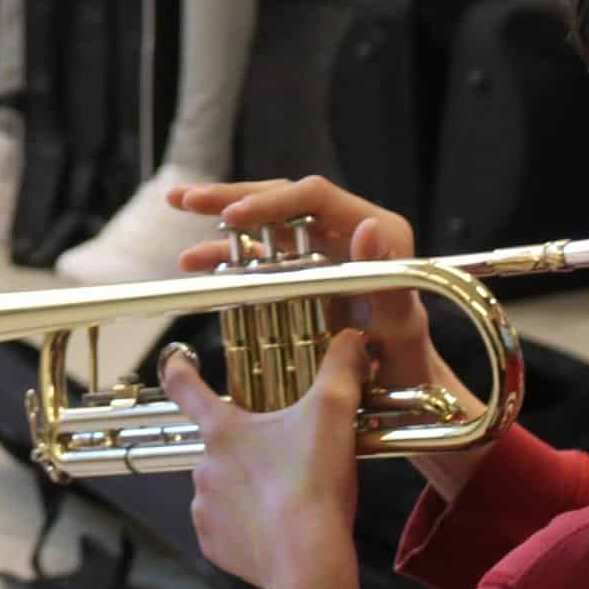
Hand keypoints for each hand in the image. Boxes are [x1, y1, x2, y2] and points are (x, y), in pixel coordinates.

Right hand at [166, 174, 485, 497]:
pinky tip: (194, 263)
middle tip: (188, 200)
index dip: (270, 201)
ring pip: (266, 222)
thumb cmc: (409, 365)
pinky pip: (259, 257)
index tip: (232, 216)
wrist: (404, 392)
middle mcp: (349, 234)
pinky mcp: (303, 275)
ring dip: (221, 218)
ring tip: (179, 210)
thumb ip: (388, 283)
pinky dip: (226, 257)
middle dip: (232, 197)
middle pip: (283, 200)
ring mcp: (322, 253)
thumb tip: (367, 229)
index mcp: (379, 233)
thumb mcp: (400, 329)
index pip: (316, 198)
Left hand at [166, 328, 366, 588]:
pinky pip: (228, 528)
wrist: (308, 562)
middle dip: (251, 450)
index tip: (177, 360)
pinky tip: (276, 528)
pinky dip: (248, 526)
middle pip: (222, 446)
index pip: (186, 387)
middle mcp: (203, 466)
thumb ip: (341, 370)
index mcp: (223, 430)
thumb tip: (351, 338)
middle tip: (290, 460)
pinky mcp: (215, 543)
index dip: (180, 368)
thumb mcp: (333, 415)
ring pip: (225, 488)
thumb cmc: (314, 486)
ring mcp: (205, 507)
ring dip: (250, 489)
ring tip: (289, 498)